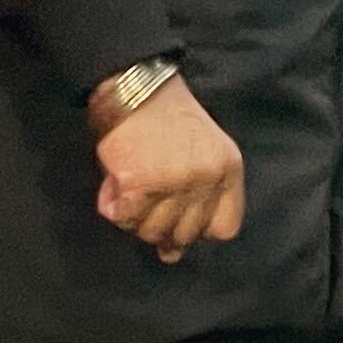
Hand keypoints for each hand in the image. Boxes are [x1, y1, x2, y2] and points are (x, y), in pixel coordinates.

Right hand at [89, 74, 243, 262]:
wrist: (136, 87)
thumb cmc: (166, 120)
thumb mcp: (200, 154)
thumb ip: (193, 202)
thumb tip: (170, 256)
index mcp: (229, 169)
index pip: (225, 227)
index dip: (198, 229)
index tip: (179, 218)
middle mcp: (207, 178)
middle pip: (185, 234)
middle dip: (161, 226)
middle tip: (145, 202)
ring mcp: (175, 182)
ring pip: (152, 231)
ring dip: (136, 217)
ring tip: (129, 189)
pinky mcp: (140, 184)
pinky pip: (125, 218)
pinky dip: (114, 207)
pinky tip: (114, 184)